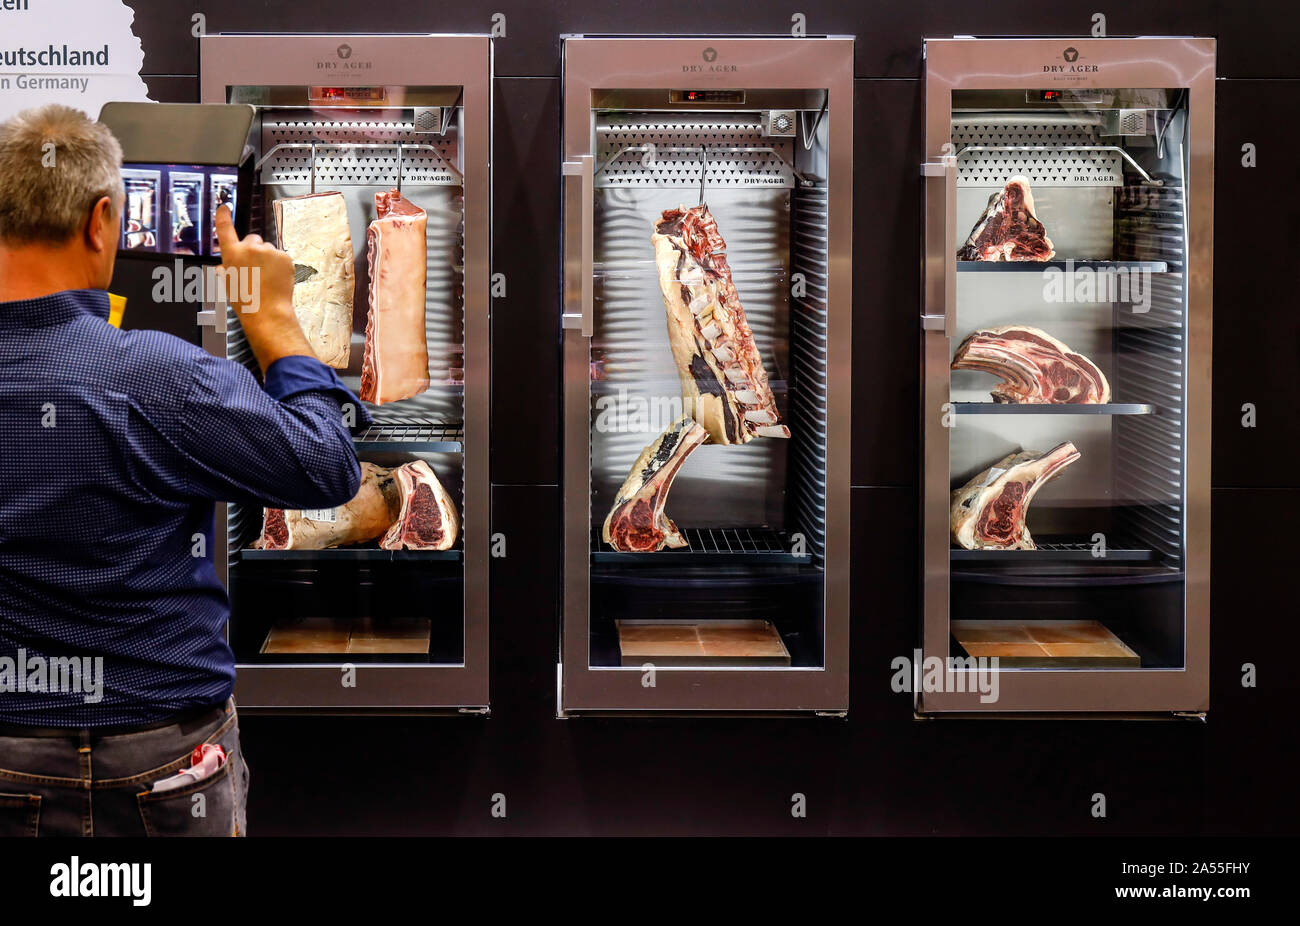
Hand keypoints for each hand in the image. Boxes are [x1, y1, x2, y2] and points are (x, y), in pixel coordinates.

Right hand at [214, 204, 314, 368]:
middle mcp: (251, 248)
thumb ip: (227, 268)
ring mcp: (269, 251)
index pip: (225, 229)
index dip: (223, 217)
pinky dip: (279, 265)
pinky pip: (281, 256)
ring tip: (266, 277)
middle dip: (253, 249)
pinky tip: (275, 278)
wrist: (267, 311)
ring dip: (267, 258)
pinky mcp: (285, 257)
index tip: (224, 207)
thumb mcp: (228, 283)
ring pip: (268, 249)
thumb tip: (225, 267)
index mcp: (233, 253)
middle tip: (254, 268)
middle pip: (253, 239)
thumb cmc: (246, 301)